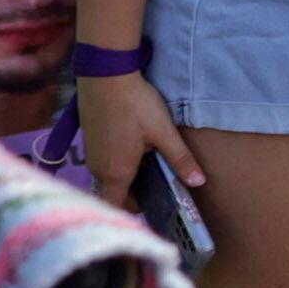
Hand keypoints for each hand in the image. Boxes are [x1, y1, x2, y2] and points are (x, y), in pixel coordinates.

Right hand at [80, 73, 201, 210]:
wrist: (105, 76)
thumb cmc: (135, 105)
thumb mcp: (164, 132)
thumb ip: (180, 159)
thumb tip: (198, 182)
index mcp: (116, 172)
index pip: (116, 206)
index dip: (132, 212)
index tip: (152, 208)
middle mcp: (98, 168)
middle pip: (113, 192)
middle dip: (134, 194)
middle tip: (160, 186)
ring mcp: (91, 154)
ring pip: (108, 176)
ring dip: (126, 177)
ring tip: (152, 167)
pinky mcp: (90, 140)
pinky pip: (104, 162)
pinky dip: (118, 164)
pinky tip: (136, 149)